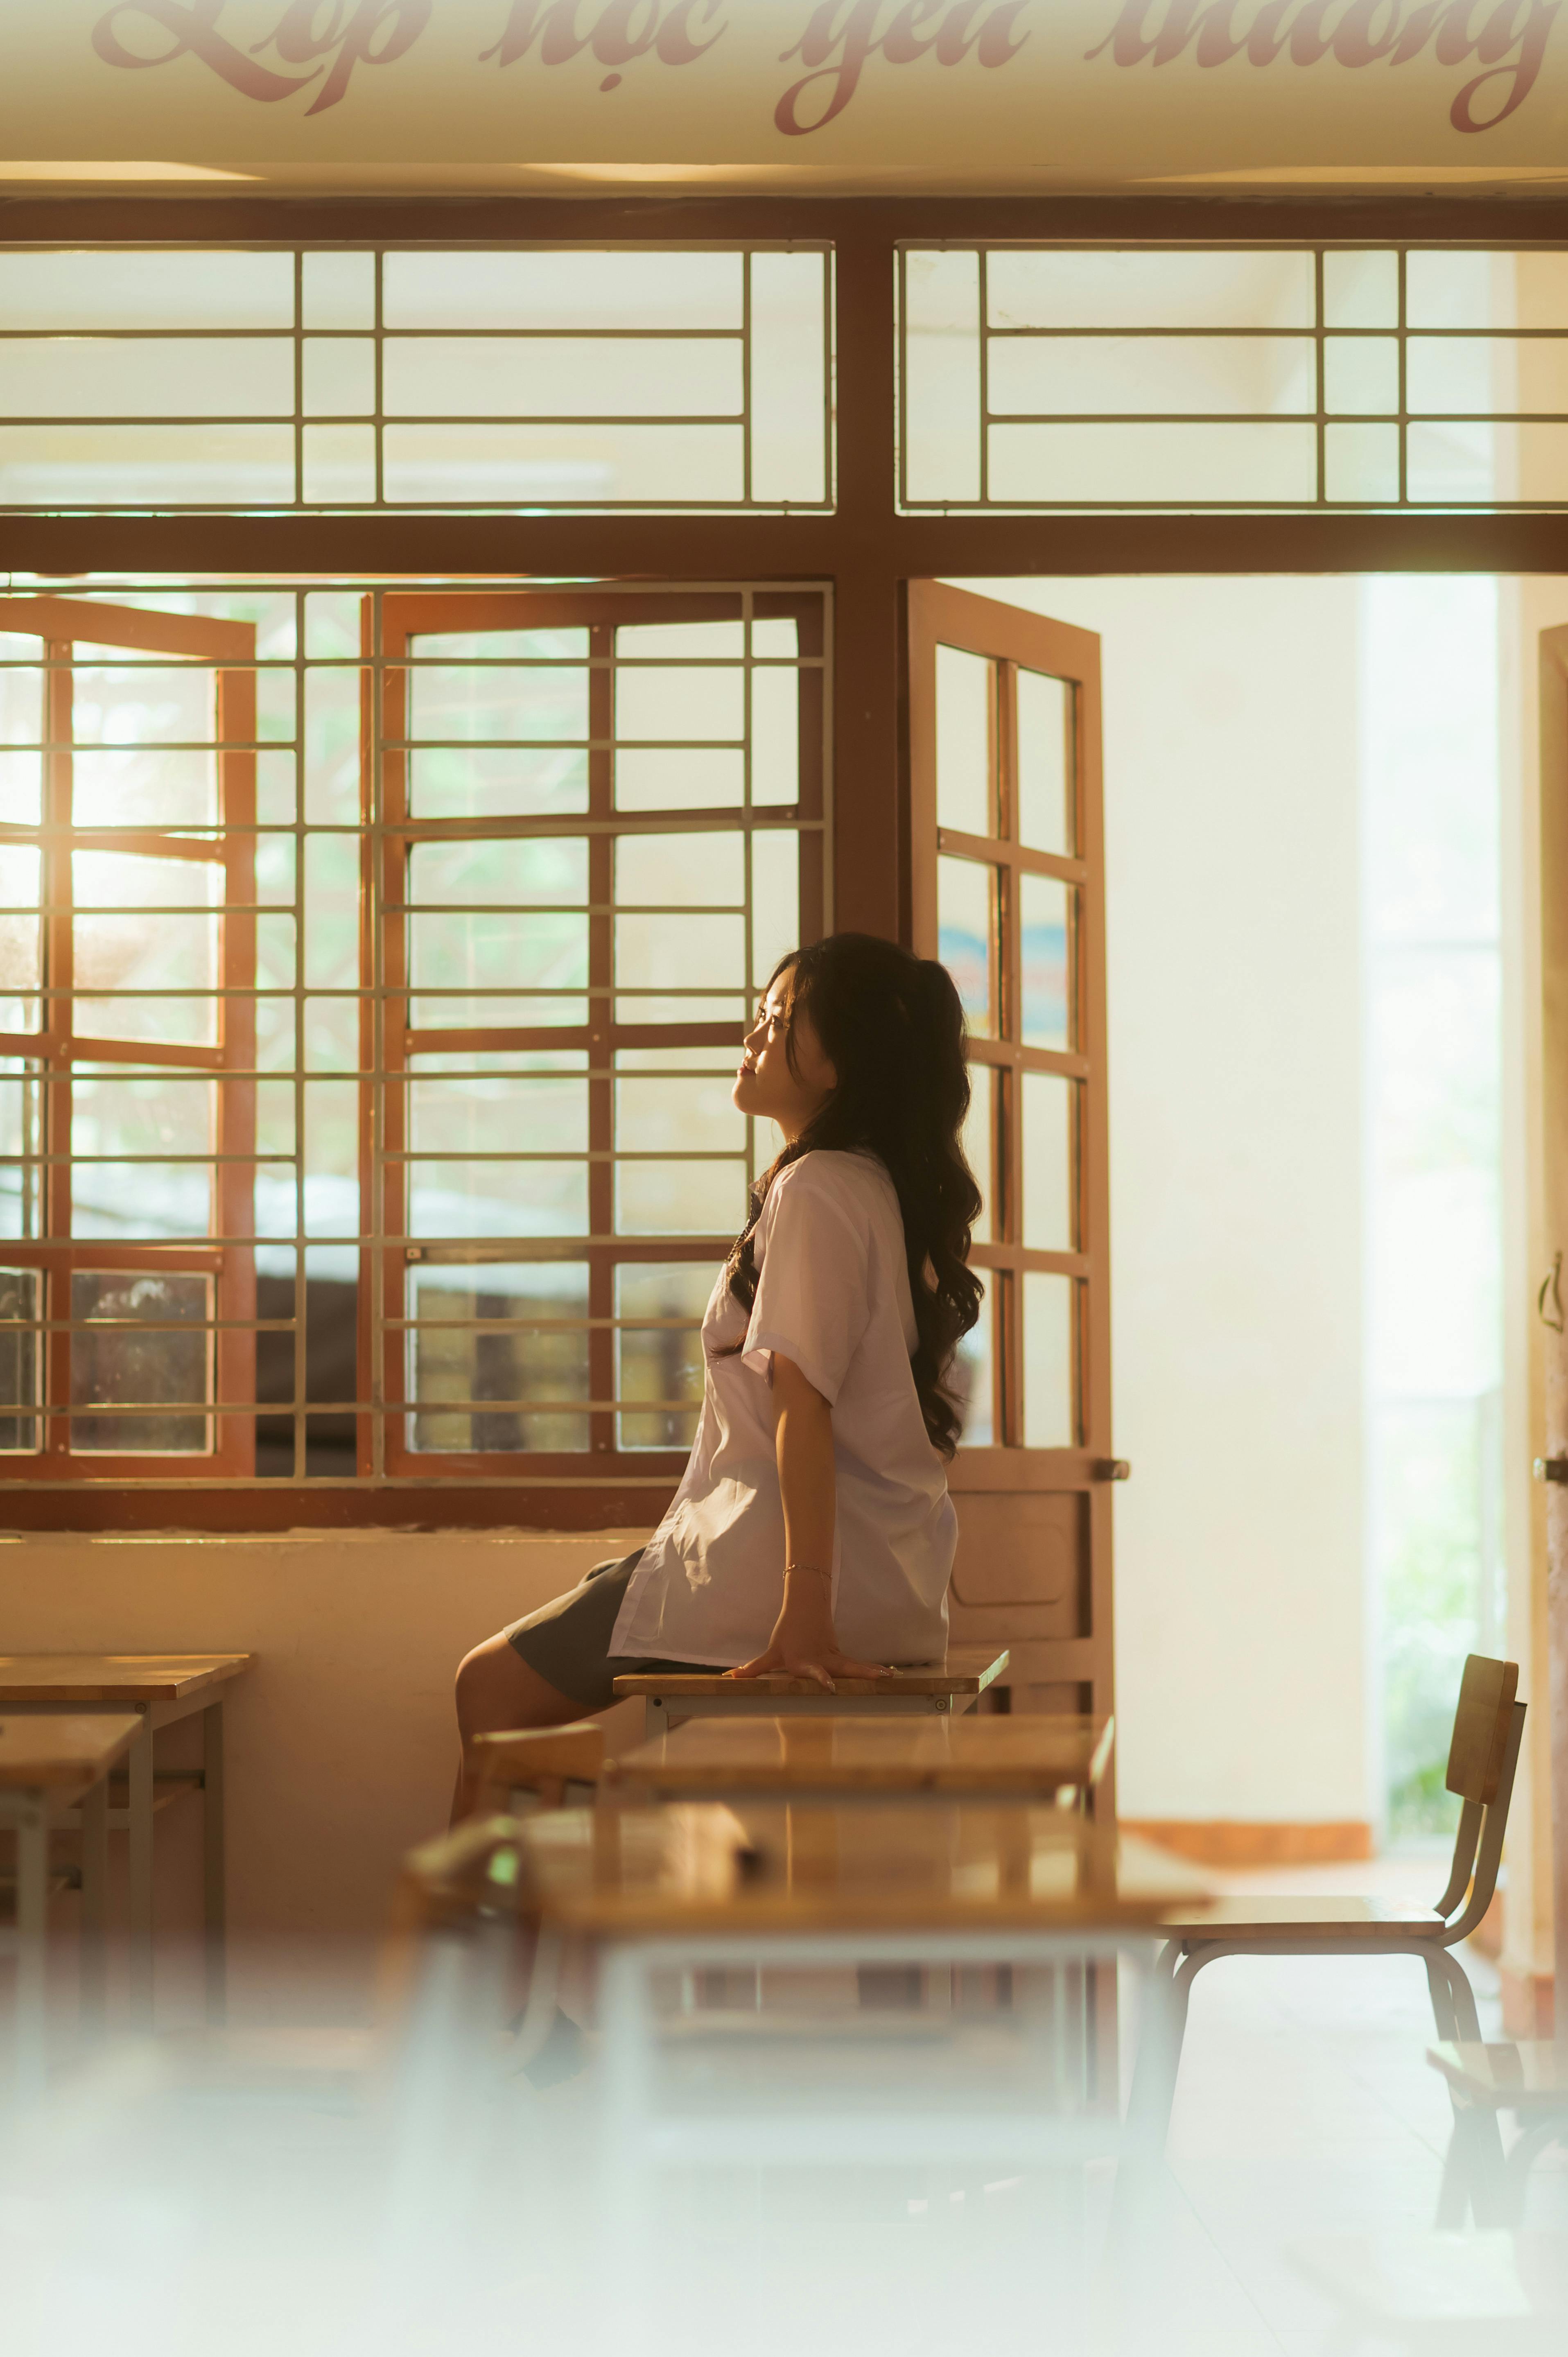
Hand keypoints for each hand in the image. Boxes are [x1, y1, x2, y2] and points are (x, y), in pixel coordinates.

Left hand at [728, 1567, 889, 1691]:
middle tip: (878, 1680)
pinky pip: (858, 1665)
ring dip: (872, 1672)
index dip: (822, 1679)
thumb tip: (730, 1678)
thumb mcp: (770, 1654)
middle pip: (845, 1668)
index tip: (831, 1687)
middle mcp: (824, 1660)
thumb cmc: (787, 1634)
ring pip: (856, 1665)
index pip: (815, 1672)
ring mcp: (835, 1657)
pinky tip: (889, 1676)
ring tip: (891, 1678)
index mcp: (806, 1662)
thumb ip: (753, 1669)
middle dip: (862, 1674)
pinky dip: (873, 1670)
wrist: (805, 1608)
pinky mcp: (841, 1656)